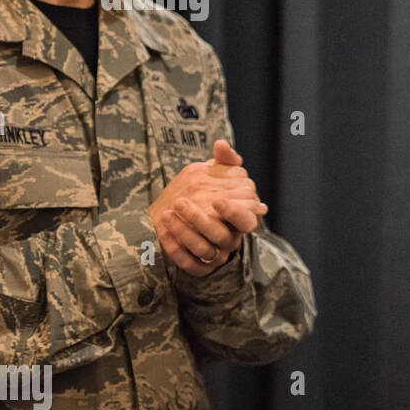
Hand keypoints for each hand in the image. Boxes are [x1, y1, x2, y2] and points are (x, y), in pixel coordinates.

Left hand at [149, 139, 267, 276]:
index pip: (246, 220)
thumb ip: (224, 161)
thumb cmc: (206, 192)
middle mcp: (231, 238)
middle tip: (181, 201)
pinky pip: (189, 263)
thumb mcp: (216, 174)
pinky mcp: (199, 265)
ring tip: (166, 213)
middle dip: (201, 220)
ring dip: (184, 231)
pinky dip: (175, 248)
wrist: (182, 215)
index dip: (234, 212)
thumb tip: (221, 144)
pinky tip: (163, 232)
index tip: (217, 199)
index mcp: (241, 218)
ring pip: (204, 250)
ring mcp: (215, 254)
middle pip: (223, 235)